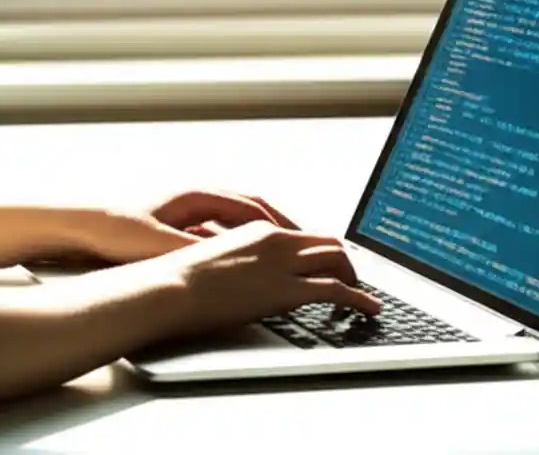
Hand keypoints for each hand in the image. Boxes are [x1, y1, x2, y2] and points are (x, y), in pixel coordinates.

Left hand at [77, 190, 298, 264]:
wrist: (80, 229)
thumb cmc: (116, 229)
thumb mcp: (160, 243)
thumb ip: (194, 250)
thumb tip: (225, 257)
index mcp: (197, 195)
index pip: (252, 205)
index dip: (281, 222)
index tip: (303, 239)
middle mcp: (196, 200)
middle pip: (250, 211)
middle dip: (280, 227)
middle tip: (306, 246)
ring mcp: (188, 214)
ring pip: (236, 224)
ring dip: (260, 238)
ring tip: (282, 256)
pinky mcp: (178, 229)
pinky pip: (219, 236)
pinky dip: (237, 248)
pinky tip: (244, 266)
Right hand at [152, 220, 380, 336]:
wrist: (171, 288)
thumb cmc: (181, 279)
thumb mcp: (215, 259)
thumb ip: (238, 260)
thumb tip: (245, 275)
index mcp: (258, 230)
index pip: (304, 235)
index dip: (322, 251)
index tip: (328, 264)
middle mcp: (276, 239)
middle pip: (328, 243)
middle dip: (344, 262)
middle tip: (350, 279)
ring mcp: (283, 263)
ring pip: (338, 260)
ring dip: (355, 279)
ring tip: (361, 296)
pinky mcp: (287, 289)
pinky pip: (337, 290)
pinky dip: (359, 299)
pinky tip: (367, 309)